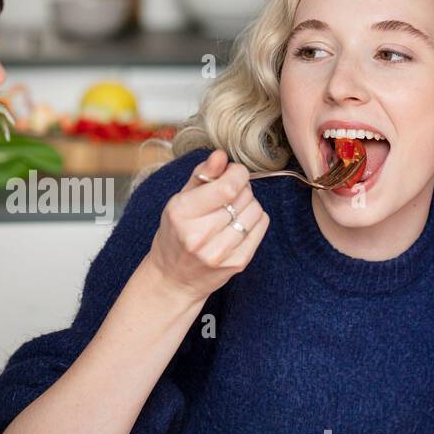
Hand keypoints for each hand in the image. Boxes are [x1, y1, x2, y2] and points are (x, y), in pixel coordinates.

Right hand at [145, 149, 268, 302]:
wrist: (173, 279)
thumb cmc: (175, 234)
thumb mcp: (179, 201)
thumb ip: (201, 175)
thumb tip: (221, 155)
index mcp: (181, 213)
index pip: (227, 187)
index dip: (237, 173)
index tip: (233, 173)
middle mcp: (199, 235)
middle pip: (243, 197)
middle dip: (241, 187)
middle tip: (229, 193)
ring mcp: (219, 252)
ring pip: (255, 211)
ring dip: (248, 204)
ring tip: (233, 209)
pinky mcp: (237, 263)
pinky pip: (261, 227)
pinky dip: (254, 219)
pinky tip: (239, 223)